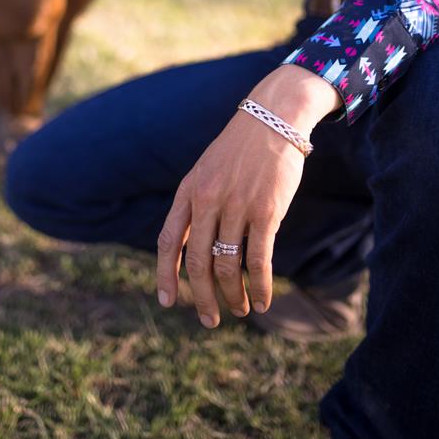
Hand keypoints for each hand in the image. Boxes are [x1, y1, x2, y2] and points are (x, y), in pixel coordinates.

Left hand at [156, 101, 307, 326]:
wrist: (273, 117)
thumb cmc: (240, 148)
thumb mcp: (207, 170)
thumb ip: (198, 204)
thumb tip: (197, 247)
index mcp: (188, 190)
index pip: (169, 240)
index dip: (165, 274)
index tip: (167, 301)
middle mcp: (208, 200)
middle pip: (197, 262)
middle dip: (202, 297)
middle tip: (208, 320)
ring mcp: (237, 206)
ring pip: (228, 266)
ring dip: (233, 296)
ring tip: (240, 310)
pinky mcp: (267, 211)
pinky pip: (259, 259)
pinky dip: (261, 286)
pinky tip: (263, 300)